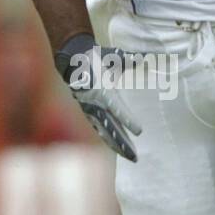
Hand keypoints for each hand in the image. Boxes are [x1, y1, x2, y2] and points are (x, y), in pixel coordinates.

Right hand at [54, 33, 142, 161]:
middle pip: (112, 128)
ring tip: (130, 157)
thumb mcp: (113, 58)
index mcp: (103, 92)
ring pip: (105, 132)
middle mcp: (97, 105)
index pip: (117, 109)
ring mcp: (92, 111)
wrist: (73, 62)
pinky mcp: (89, 114)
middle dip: (123, 143)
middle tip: (135, 156)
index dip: (128, 120)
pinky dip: (108, 140)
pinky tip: (117, 148)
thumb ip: (128, 60)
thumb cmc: (95, 59)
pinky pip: (99, 130)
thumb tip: (142, 58)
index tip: (139, 131)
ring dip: (117, 145)